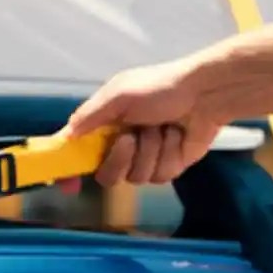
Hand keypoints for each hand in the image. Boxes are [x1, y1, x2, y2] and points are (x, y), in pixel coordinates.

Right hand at [65, 59, 223, 185]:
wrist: (205, 93)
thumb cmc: (161, 87)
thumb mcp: (119, 94)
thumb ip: (89, 115)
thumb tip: (66, 136)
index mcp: (105, 127)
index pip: (79, 155)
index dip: (71, 171)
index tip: (68, 185)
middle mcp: (121, 146)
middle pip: (107, 176)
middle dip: (120, 158)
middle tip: (131, 137)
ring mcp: (146, 159)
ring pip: (137, 177)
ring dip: (151, 150)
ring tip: (162, 127)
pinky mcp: (169, 167)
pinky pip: (160, 176)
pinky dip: (169, 153)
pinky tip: (177, 135)